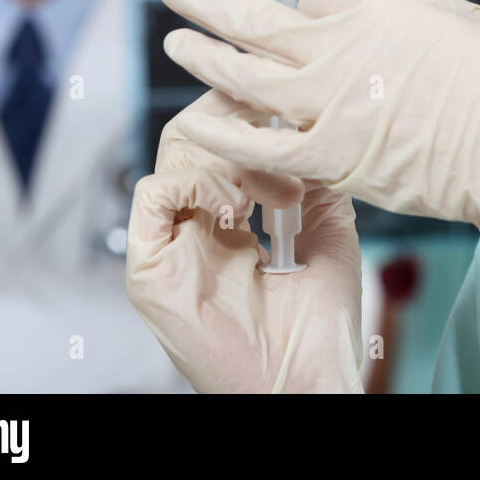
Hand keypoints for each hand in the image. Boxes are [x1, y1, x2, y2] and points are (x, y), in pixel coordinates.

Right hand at [125, 89, 363, 392]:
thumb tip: (312, 133)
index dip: (247, 111)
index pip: (222, 141)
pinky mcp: (149, 269)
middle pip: (192, 135)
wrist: (307, 382)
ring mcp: (169, 246)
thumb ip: (317, 183)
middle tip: (274, 123)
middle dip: (236, 118)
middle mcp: (194, 228)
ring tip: (273, 193)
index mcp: (229, 221)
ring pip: (175, 153)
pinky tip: (237, 210)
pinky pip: (154, 194)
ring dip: (230, 155)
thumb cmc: (320, 329)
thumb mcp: (330, 234)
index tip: (282, 97)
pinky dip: (198, 183)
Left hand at [155, 0, 479, 330]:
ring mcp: (330, 109)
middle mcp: (338, 53)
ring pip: (246, 78)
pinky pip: (262, 144)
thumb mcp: (445, 15)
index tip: (305, 18)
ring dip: (203, 57)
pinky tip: (193, 120)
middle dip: (207, 3)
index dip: (305, 7)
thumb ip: (384, 9)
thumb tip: (338, 13)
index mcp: (371, 11)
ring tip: (175, 43)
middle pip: (255, 23)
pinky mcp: (333, 161)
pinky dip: (223, 130)